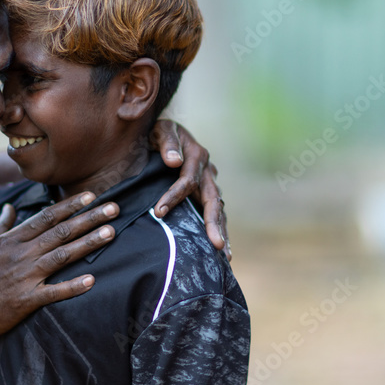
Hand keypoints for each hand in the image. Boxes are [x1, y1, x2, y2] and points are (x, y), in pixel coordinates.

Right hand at [0, 191, 118, 340]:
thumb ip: (0, 226)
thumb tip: (8, 207)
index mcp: (13, 240)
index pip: (46, 217)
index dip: (70, 205)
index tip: (91, 196)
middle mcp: (22, 254)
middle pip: (61, 231)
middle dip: (89, 218)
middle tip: (114, 208)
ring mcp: (25, 276)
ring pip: (62, 255)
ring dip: (88, 243)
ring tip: (111, 233)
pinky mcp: (27, 299)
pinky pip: (53, 292)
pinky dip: (72, 287)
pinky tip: (91, 280)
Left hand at [150, 120, 230, 260]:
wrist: (165, 134)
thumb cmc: (159, 132)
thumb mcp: (161, 129)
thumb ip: (167, 142)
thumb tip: (174, 162)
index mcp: (197, 155)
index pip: (188, 180)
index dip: (174, 196)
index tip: (158, 212)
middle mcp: (208, 171)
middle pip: (212, 200)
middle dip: (213, 223)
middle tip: (216, 244)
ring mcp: (210, 184)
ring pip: (218, 210)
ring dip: (221, 231)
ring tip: (225, 255)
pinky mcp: (207, 193)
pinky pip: (215, 213)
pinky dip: (220, 230)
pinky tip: (223, 252)